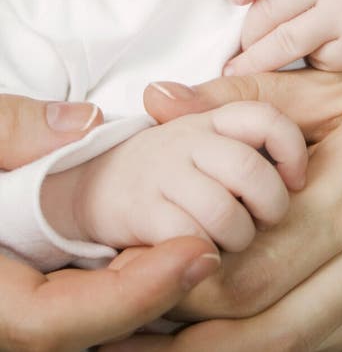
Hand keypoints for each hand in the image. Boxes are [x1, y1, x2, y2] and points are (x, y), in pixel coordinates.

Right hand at [0, 93, 219, 351]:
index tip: (195, 254)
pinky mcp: (15, 293)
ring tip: (188, 246)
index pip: (61, 320)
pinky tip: (147, 248)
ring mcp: (5, 309)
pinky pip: (69, 305)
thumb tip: (85, 125)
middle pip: (81, 329)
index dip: (136, 293)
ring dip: (134, 291)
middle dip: (148, 294)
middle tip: (209, 247)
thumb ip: (8, 130)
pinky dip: (111, 284)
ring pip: (78, 322)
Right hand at [44, 102, 306, 251]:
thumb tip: (303, 176)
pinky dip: (206, 254)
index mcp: (216, 117)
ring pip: (223, 211)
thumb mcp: (216, 135)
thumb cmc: (176, 164)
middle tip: (265, 220)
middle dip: (270, 205)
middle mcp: (189, 139)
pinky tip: (205, 252)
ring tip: (234, 240)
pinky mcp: (142, 211)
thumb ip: (258, 140)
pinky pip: (189, 238)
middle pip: (248, 170)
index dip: (291, 152)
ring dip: (239, 237)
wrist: (98, 182)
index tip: (295, 181)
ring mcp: (163, 173)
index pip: (268, 119)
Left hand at [106, 71, 341, 350]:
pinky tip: (257, 333)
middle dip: (192, 335)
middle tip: (141, 324)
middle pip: (264, 325)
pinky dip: (293, 349)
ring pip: (299, 351)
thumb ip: (244, 99)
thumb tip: (160, 101)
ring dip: (233, 350)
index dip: (186, 278)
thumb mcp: (334, 91)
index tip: (144, 269)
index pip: (249, 266)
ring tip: (179, 341)